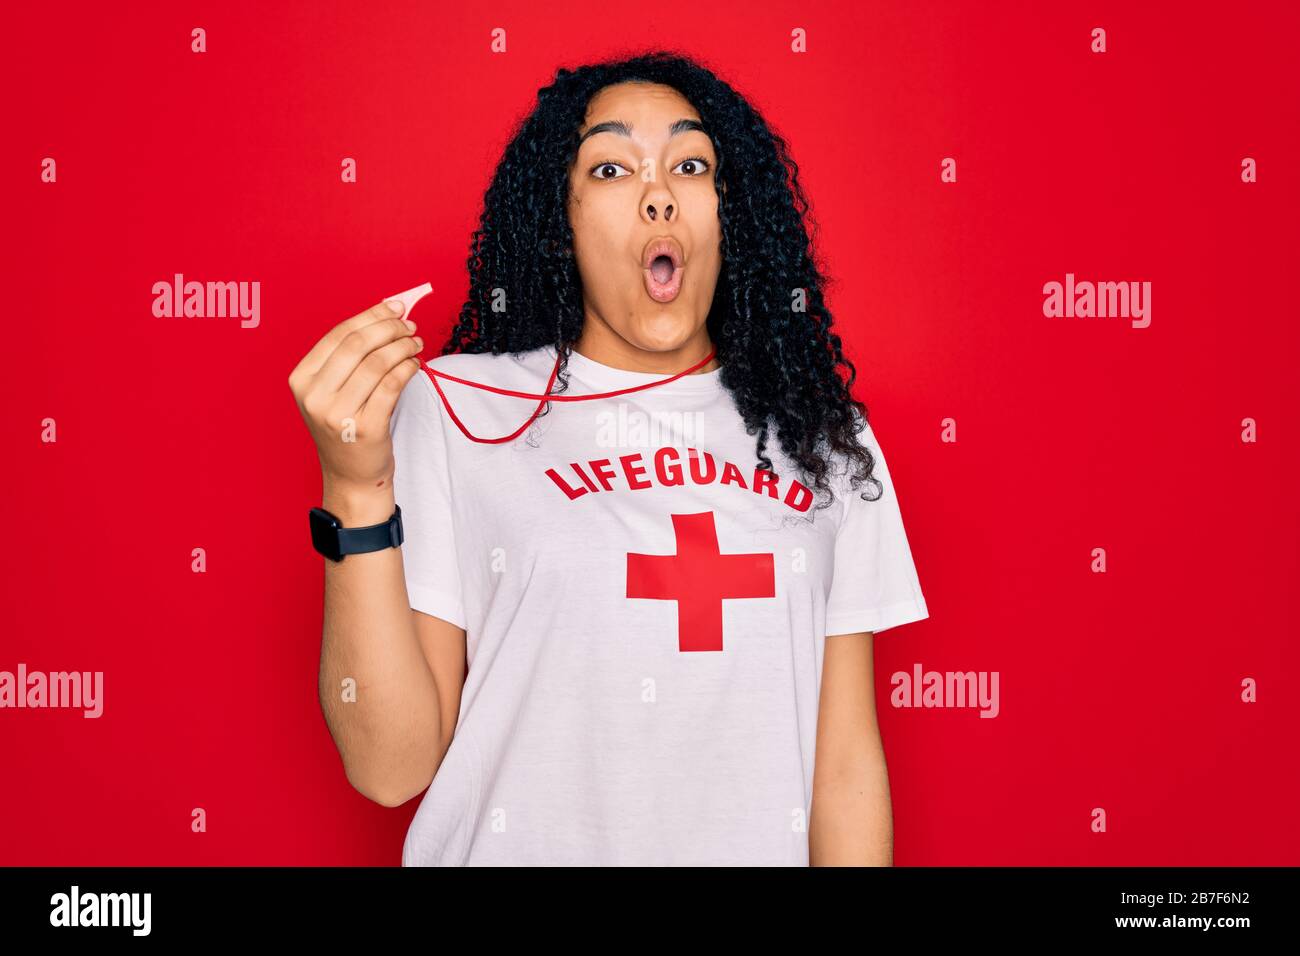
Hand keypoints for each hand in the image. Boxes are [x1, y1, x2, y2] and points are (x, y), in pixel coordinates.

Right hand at [288, 298, 424, 505]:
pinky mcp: (366, 428)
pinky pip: (392, 385)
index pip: (339, 335)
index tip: (395, 307)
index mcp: (302, 380)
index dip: (371, 316)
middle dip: (390, 328)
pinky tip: (415, 364)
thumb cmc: (347, 428)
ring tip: (416, 343)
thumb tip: (388, 312)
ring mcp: (338, 415)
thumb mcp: (334, 391)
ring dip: (403, 347)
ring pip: (377, 363)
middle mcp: (315, 397)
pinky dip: (408, 368)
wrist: (352, 477)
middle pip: (358, 345)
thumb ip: (351, 356)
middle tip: (410, 325)